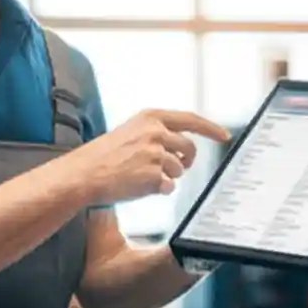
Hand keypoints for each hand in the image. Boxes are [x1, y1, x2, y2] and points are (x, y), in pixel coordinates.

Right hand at [76, 109, 229, 203]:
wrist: (83, 174)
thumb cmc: (103, 156)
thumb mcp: (131, 132)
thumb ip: (157, 134)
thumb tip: (183, 148)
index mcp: (151, 117)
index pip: (190, 119)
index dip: (211, 128)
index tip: (225, 136)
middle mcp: (156, 132)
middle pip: (190, 149)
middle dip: (186, 162)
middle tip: (175, 168)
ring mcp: (155, 154)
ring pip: (178, 171)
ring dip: (165, 177)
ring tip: (141, 176)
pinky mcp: (153, 175)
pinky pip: (168, 187)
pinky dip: (157, 190)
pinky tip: (137, 186)